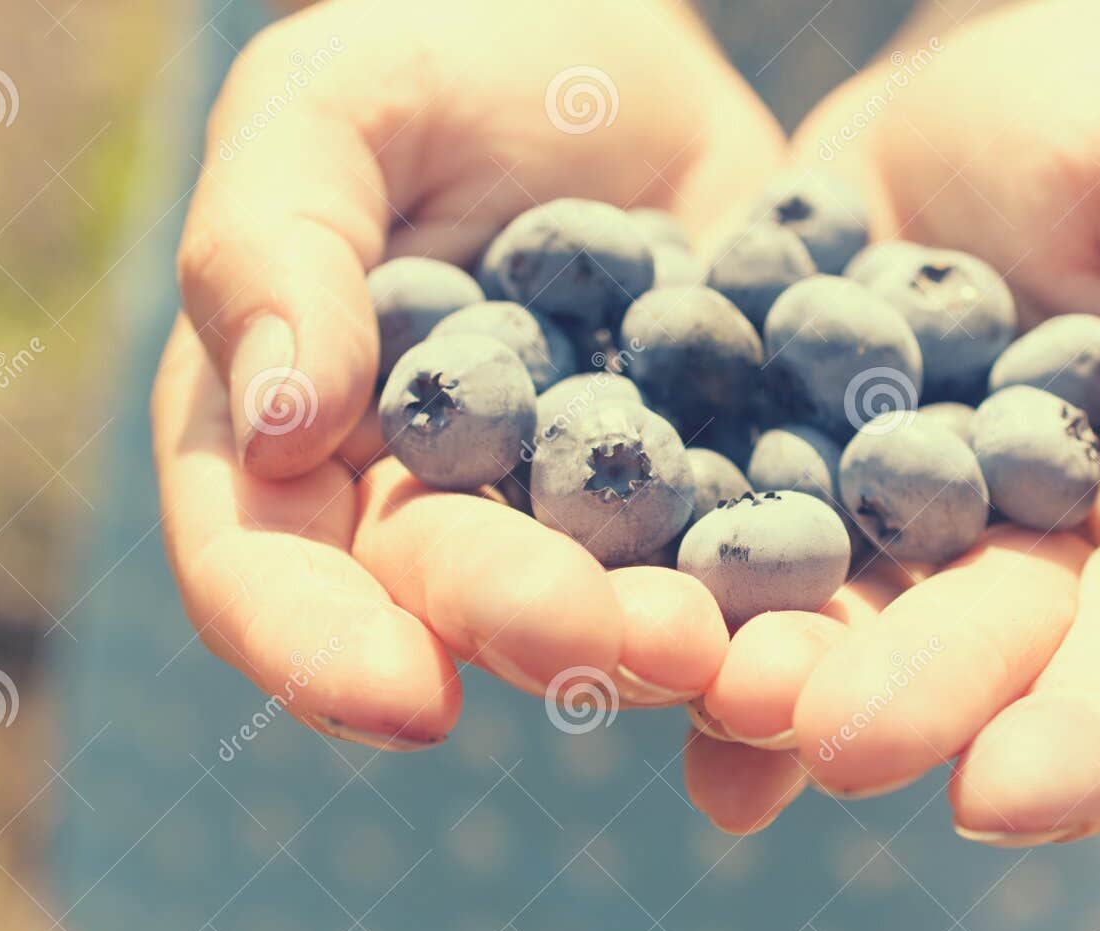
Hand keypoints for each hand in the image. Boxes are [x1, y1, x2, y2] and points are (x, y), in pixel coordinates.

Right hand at [160, 0, 783, 745]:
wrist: (614, 47)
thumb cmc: (438, 61)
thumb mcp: (330, 105)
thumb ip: (271, 246)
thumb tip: (276, 430)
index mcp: (298, 438)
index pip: (267, 568)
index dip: (317, 644)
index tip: (404, 697)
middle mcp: (434, 503)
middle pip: (454, 600)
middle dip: (523, 630)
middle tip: (595, 640)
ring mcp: (579, 514)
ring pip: (607, 608)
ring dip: (662, 644)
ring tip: (723, 651)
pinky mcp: (704, 487)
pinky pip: (739, 555)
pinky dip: (780, 601)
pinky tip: (832, 627)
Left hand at [685, 0, 1099, 842]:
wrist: (964, 87)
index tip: (1006, 795)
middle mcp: (1059, 563)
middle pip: (997, 657)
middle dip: (921, 705)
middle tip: (837, 742)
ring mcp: (920, 542)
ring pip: (861, 636)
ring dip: (791, 688)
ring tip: (724, 697)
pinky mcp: (806, 498)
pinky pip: (755, 574)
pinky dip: (706, 628)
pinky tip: (641, 670)